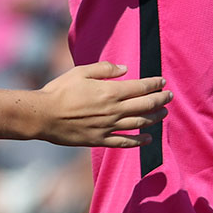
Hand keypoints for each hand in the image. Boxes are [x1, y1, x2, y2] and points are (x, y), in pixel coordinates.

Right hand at [35, 63, 170, 146]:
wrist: (43, 115)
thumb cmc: (59, 91)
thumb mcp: (80, 72)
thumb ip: (105, 69)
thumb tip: (125, 69)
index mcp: (110, 92)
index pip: (141, 87)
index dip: (155, 84)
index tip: (162, 82)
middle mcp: (114, 110)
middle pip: (145, 105)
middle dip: (161, 100)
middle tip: (168, 96)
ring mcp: (108, 127)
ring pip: (139, 123)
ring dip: (155, 118)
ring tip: (163, 114)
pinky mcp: (100, 140)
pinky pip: (125, 142)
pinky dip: (139, 141)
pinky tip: (148, 139)